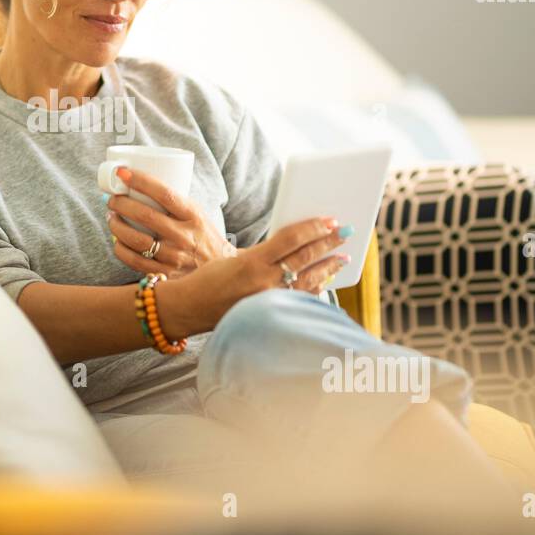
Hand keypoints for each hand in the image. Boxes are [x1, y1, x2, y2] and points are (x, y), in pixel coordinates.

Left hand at [105, 165, 235, 278]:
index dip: (141, 181)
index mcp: (193, 216)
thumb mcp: (197, 214)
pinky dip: (120, 248)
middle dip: (122, 203)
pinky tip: (117, 241)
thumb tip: (138, 185)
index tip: (123, 173)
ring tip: (112, 217)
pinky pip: (134, 261)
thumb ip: (174, 202)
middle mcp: (184, 236)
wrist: (221, 269)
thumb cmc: (203, 235)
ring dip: (117, 225)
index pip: (165, 194)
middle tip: (113, 199)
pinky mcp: (166, 275)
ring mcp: (174, 257)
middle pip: (145, 216)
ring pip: (136, 240)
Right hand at [155, 215, 351, 339]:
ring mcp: (268, 301)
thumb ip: (264, 253)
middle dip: (328, 243)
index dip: (314, 228)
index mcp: (252, 262)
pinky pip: (300, 299)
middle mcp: (263, 282)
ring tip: (342, 256)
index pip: (292, 239)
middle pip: (305, 258)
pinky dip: (315, 288)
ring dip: (328, 267)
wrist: (188, 308)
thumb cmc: (206, 279)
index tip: (330, 220)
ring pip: (308, 280)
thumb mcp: (233, 257)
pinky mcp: (269, 313)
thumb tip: (294, 244)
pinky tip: (325, 280)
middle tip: (346, 232)